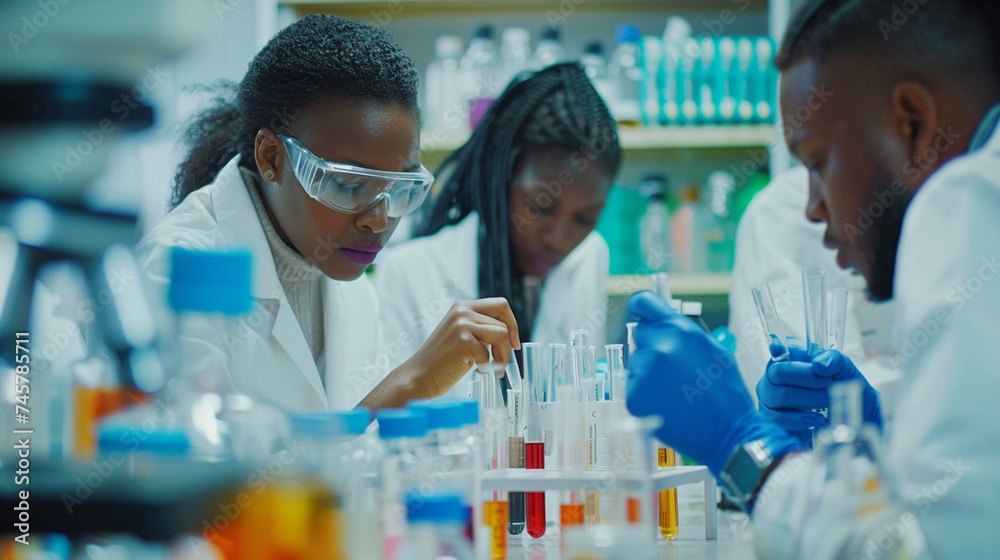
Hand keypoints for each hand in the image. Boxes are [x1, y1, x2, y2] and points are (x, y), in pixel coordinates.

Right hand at [399, 297, 520, 397]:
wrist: (419, 376)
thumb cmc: (442, 361)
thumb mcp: (462, 335)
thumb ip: (480, 328)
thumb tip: (509, 333)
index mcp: (462, 307)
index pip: (500, 305)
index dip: (512, 323)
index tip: (514, 342)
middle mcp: (461, 311)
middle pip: (503, 321)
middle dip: (508, 343)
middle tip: (501, 360)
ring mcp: (461, 324)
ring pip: (501, 335)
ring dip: (501, 356)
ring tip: (489, 368)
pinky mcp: (463, 341)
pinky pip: (490, 353)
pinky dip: (487, 367)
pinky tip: (475, 371)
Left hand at [625, 291, 802, 476]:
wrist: (729, 432)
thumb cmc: (725, 392)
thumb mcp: (711, 348)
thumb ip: (683, 332)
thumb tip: (660, 321)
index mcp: (679, 331)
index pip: (643, 302)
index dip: (640, 307)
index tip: (639, 313)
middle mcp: (659, 347)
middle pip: (638, 335)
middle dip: (651, 345)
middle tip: (672, 368)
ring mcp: (644, 373)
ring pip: (636, 363)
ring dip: (648, 372)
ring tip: (675, 390)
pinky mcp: (634, 396)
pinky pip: (633, 386)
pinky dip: (645, 394)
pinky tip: (667, 404)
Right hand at [757, 345, 880, 444]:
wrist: (847, 413)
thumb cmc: (837, 384)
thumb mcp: (841, 367)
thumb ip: (832, 359)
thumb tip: (819, 365)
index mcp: (785, 357)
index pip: (777, 350)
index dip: (782, 351)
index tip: (798, 355)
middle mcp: (772, 376)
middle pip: (777, 373)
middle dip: (808, 380)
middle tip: (829, 384)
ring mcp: (769, 398)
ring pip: (779, 397)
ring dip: (807, 400)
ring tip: (827, 402)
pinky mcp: (773, 420)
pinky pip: (779, 419)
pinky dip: (801, 420)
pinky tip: (818, 419)